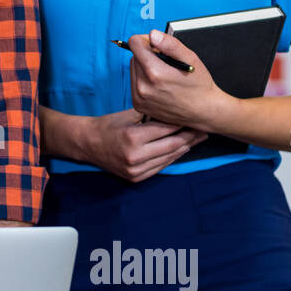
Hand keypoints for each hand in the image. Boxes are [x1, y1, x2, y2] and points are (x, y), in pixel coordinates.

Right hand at [82, 108, 206, 181]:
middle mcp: (135, 156)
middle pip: (172, 146)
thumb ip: (153, 116)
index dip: (183, 124)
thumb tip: (177, 113)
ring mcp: (135, 170)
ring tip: (196, 140)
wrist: (87, 144)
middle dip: (189, 138)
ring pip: (168, 158)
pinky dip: (171, 158)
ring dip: (184, 149)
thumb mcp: (129, 115)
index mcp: (133, 137)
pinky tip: (180, 150)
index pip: (167, 130)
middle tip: (203, 130)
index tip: (195, 118)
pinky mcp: (135, 177)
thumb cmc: (108, 125)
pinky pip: (160, 167)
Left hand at [128, 30, 228, 129]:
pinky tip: (159, 85)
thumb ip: (170, 44)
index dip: (146, 40)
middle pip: (134, 56)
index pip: (134, 43)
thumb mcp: (190, 58)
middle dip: (147, 55)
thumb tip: (152, 34)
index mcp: (154, 72)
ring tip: (164, 75)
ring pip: (133, 70)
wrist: (203, 111)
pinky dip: (144, 81)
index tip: (157, 46)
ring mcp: (139, 98)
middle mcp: (143, 87)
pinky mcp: (138, 105)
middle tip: (166, 63)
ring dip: (144, 68)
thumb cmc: (199, 85)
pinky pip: (134, 84)